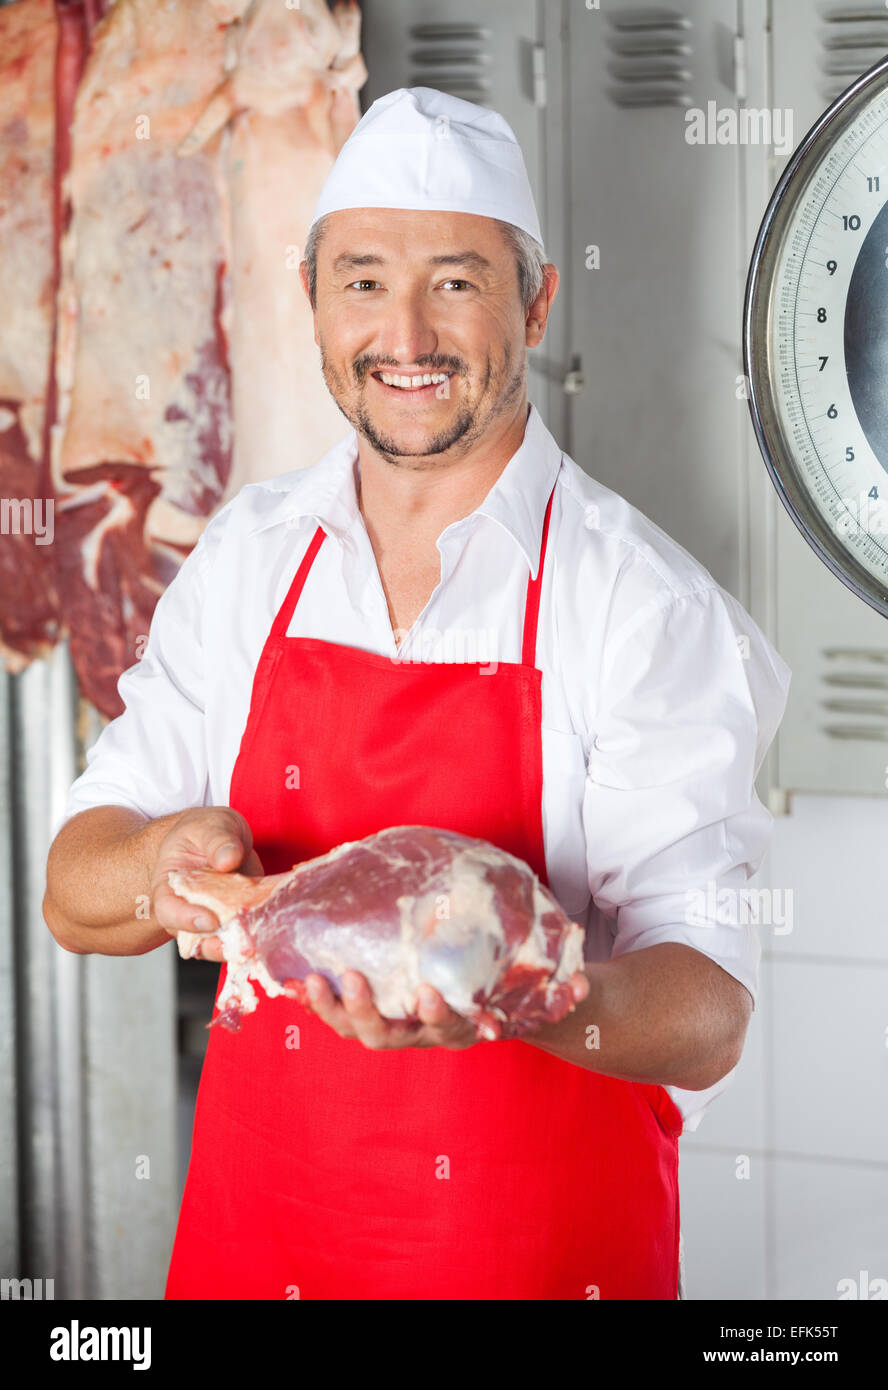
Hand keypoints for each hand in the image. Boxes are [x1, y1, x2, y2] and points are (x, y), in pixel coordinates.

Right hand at [151, 807, 263, 961]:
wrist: (219, 837)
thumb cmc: (204, 831)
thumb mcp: (209, 825)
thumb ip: (217, 840)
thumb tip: (227, 859)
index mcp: (170, 887)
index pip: (168, 911)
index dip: (185, 920)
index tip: (209, 920)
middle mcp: (189, 910)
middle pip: (195, 939)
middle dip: (216, 946)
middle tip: (239, 943)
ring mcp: (214, 918)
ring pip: (222, 943)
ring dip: (241, 946)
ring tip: (260, 940)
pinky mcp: (239, 919)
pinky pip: (245, 934)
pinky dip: (259, 935)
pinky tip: (275, 926)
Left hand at [299, 965, 590, 1049]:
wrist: (508, 1001)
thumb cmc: (525, 987)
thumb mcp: (544, 988)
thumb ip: (565, 988)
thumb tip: (588, 985)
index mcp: (464, 1026)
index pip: (447, 1029)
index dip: (435, 1016)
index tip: (426, 994)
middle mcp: (427, 1034)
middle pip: (389, 1038)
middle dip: (367, 1012)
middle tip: (352, 979)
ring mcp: (399, 1026)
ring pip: (360, 1031)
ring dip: (334, 1008)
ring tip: (316, 980)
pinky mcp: (378, 1010)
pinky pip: (342, 1013)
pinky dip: (318, 1000)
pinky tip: (294, 979)